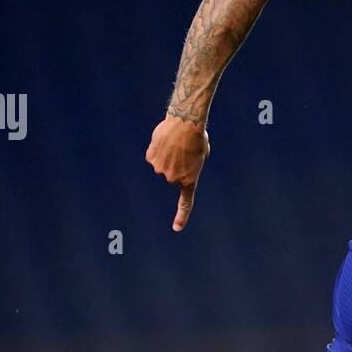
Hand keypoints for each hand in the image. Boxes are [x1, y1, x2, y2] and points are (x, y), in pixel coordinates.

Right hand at [145, 115, 210, 230]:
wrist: (185, 122)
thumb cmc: (197, 136)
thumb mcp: (201, 152)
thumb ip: (191, 163)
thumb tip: (181, 162)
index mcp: (189, 179)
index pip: (185, 202)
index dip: (182, 216)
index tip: (177, 229)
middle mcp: (173, 179)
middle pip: (172, 175)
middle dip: (176, 164)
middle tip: (183, 149)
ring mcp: (160, 169)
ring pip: (162, 164)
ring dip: (166, 155)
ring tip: (174, 143)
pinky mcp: (151, 158)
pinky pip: (153, 155)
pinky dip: (157, 149)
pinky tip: (164, 140)